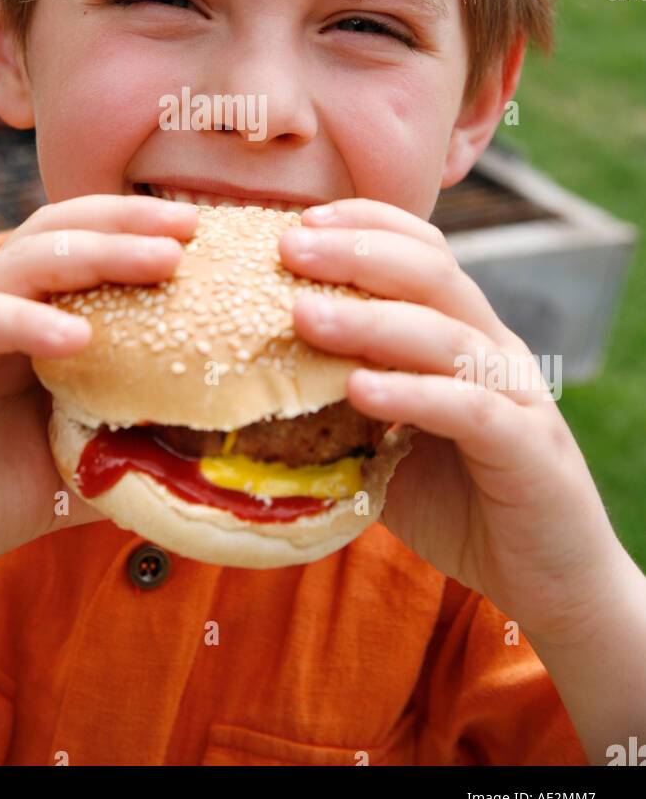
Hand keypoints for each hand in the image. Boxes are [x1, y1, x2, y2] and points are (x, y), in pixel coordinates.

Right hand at [0, 194, 197, 594]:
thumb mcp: (77, 471)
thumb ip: (133, 451)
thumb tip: (217, 459)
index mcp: (33, 324)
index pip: (90, 253)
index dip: (145, 236)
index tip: (211, 238)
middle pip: (60, 234)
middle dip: (128, 223)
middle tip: (192, 226)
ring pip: (23, 262)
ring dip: (95, 253)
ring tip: (159, 259)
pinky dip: (26, 321)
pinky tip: (76, 336)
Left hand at [281, 199, 622, 642]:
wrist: (549, 579)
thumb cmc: (458, 501)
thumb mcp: (387, 441)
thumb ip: (339, 406)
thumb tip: (249, 385)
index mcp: (463, 334)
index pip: (423, 252)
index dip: (366, 224)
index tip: (301, 219)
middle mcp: (493, 349)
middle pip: (432, 274)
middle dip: (356, 252)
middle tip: (288, 247)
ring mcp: (516, 396)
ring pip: (445, 334)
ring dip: (369, 320)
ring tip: (303, 315)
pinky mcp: (527, 450)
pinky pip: (469, 409)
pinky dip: (414, 394)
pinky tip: (361, 390)